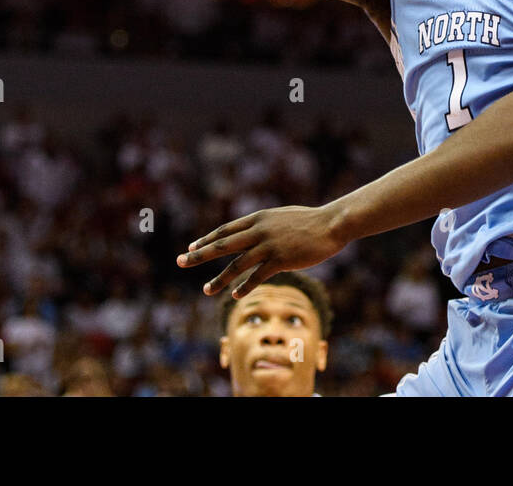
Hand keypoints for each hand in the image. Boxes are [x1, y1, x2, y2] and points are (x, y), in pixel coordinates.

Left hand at [176, 204, 346, 297]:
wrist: (332, 223)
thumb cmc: (310, 220)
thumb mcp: (282, 216)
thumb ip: (265, 224)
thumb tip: (254, 230)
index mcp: (258, 218)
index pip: (225, 230)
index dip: (207, 239)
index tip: (191, 248)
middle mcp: (259, 230)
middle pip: (222, 244)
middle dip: (199, 255)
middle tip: (180, 261)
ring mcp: (269, 245)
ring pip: (236, 264)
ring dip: (219, 279)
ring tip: (205, 290)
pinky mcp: (281, 259)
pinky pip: (257, 276)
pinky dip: (244, 286)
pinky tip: (234, 295)